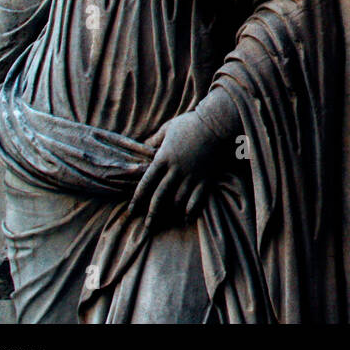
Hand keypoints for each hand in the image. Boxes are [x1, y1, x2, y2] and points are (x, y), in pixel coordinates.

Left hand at [130, 111, 227, 231]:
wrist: (218, 123)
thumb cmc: (191, 123)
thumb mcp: (169, 128)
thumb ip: (155, 139)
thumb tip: (143, 144)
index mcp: (163, 157)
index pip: (146, 182)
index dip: (137, 198)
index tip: (132, 210)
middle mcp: (175, 169)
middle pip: (160, 196)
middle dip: (152, 213)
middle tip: (147, 226)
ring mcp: (192, 175)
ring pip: (178, 199)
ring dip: (171, 212)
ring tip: (167, 222)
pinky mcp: (206, 177)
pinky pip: (197, 199)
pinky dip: (191, 210)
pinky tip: (187, 218)